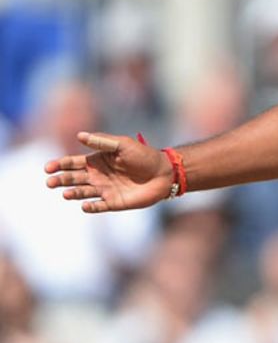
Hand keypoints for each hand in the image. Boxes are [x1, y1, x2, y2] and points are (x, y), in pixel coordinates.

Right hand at [44, 131, 173, 211]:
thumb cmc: (143, 156)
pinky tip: (85, 205)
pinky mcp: (114, 202)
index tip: (48, 168)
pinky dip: (91, 207)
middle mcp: (97, 176)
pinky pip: (99, 206)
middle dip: (60, 180)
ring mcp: (105, 190)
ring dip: (72, 193)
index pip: (72, 163)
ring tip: (65, 194)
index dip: (59, 165)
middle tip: (50, 182)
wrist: (163, 173)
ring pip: (82, 193)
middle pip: (73, 178)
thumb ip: (102, 142)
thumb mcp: (122, 145)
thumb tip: (79, 135)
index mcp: (96, 161)